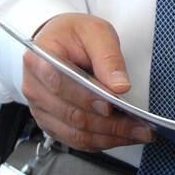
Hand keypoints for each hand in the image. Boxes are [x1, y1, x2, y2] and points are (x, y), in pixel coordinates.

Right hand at [22, 13, 155, 151]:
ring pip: (75, 132)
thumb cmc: (74, 35)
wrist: (60, 42)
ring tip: (138, 133)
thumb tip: (120, 86)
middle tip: (139, 124)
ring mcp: (40, 108)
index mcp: (39, 58)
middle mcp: (34, 87)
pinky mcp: (51, 123)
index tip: (112, 103)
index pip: (59, 82)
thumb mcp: (95, 32)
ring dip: (109, 136)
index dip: (86, 97)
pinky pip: (76, 140)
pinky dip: (102, 141)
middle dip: (108, 123)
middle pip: (71, 113)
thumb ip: (108, 57)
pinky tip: (123, 137)